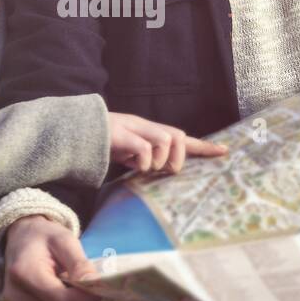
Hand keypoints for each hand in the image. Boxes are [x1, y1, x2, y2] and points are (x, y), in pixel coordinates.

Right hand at [1, 215, 100, 300]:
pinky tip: (55, 294)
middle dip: (79, 299)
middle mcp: (15, 298)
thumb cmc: (43, 238)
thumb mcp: (64, 239)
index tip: (98, 286)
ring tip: (63, 284)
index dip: (86, 297)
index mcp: (24, 274)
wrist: (20, 241)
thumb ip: (79, 263)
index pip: (62, 300)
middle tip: (77, 279)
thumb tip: (94, 284)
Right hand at [107, 112, 227, 173]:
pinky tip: (130, 164)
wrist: (75, 132)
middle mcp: (144, 127)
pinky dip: (143, 162)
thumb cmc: (102, 146)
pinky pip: (145, 149)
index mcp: (148, 132)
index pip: (181, 138)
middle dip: (176, 157)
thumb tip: (159, 172)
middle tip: (160, 170)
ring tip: (141, 167)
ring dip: (158, 160)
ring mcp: (134, 129)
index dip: (203, 146)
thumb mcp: (128, 154)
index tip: (224, 151)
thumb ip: (145, 159)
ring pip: (165, 140)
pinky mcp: (122, 135)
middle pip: (178, 135)